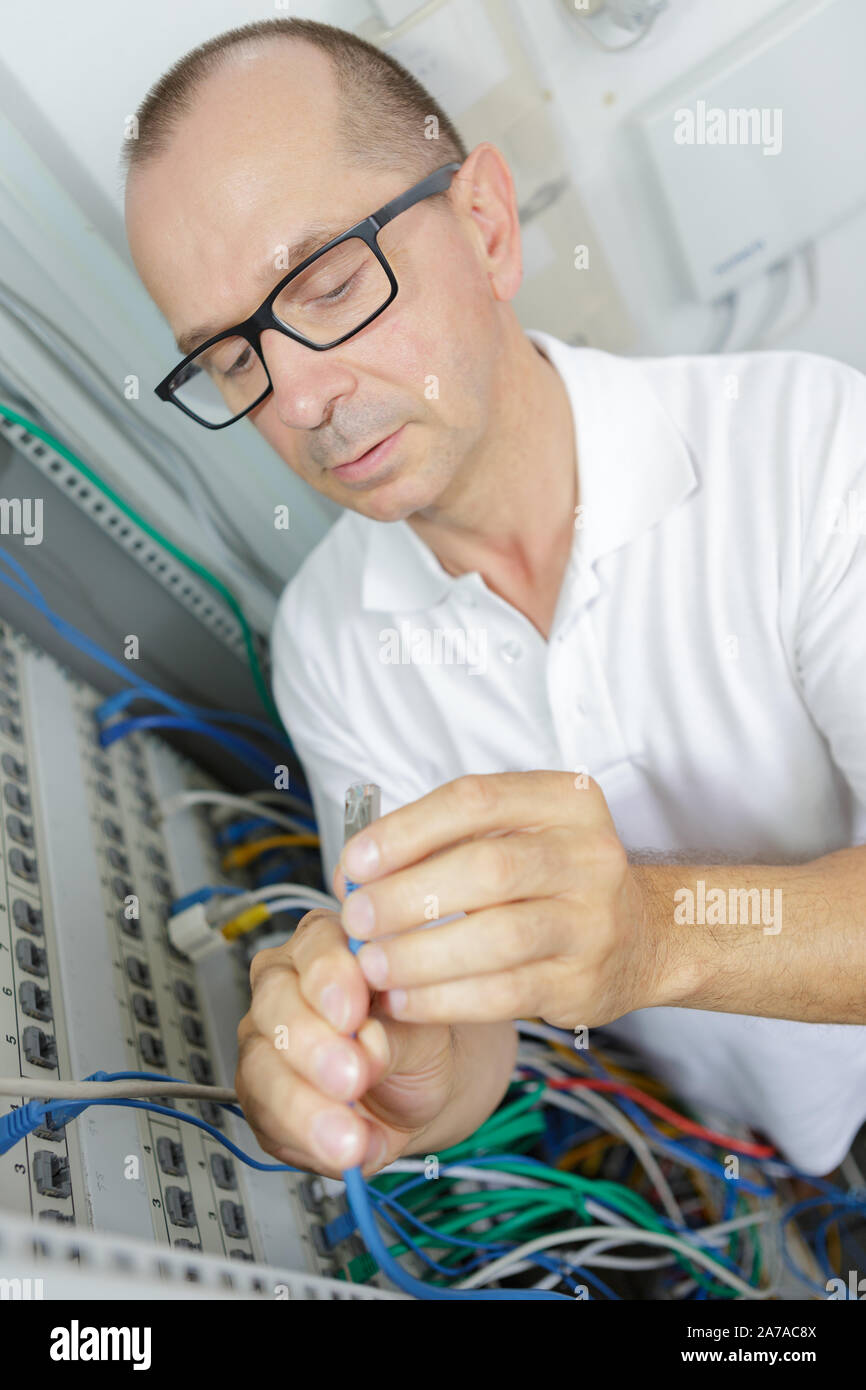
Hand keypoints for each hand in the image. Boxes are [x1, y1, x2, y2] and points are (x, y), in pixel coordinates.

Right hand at [235, 909, 511, 1176]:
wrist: (418, 1092)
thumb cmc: (418, 1041)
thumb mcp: (427, 1028)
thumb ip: (399, 1031)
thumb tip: (370, 1042)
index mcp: (329, 947)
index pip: (315, 944)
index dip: (329, 978)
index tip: (353, 1013)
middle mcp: (286, 986)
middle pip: (276, 1002)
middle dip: (313, 1045)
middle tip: (350, 1077)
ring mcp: (266, 1041)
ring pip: (263, 1066)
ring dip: (307, 1106)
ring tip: (350, 1136)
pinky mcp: (261, 1097)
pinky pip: (267, 1116)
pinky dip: (308, 1138)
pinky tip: (343, 1149)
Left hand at [335, 771, 679, 1031]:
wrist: (642, 936)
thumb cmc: (552, 878)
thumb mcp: (517, 834)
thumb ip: (447, 841)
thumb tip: (357, 871)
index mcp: (565, 799)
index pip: (476, 800)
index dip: (406, 830)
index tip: (355, 861)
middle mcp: (590, 853)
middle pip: (487, 867)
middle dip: (408, 895)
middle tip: (356, 918)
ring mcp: (595, 920)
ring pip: (498, 936)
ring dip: (422, 954)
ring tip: (372, 965)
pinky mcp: (586, 981)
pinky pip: (506, 993)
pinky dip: (445, 999)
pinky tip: (405, 1000)